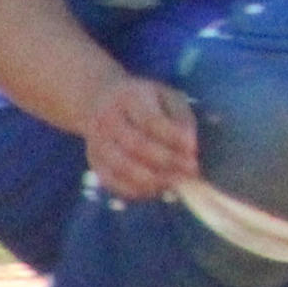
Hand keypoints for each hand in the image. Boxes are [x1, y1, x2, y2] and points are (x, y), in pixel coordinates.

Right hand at [81, 75, 198, 201]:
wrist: (97, 101)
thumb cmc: (145, 100)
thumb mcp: (167, 96)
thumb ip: (181, 118)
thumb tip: (191, 146)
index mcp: (129, 97)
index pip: (150, 120)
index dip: (173, 136)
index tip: (193, 148)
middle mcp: (108, 119)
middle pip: (135, 145)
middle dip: (167, 160)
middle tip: (190, 169)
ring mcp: (97, 141)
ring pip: (121, 166)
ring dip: (152, 179)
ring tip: (176, 181)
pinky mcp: (94, 161)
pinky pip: (111, 181)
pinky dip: (135, 189)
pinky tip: (156, 188)